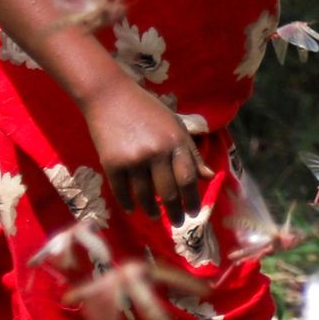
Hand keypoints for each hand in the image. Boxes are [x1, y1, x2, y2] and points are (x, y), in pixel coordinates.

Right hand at [80, 77, 211, 220]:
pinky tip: (132, 209)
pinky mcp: (112, 164)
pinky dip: (128, 203)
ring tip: (155, 217)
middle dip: (175, 212)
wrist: (111, 96)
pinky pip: (122, 192)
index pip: (188, 178)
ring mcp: (134, 159)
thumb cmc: (147, 110)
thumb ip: (190, 152)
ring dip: (151, 211)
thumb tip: (208, 177)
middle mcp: (157, 152)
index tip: (194, 212)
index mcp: (176, 141)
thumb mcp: (175, 125)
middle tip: (178, 222)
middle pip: (169, 192)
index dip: (192, 199)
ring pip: (145, 196)